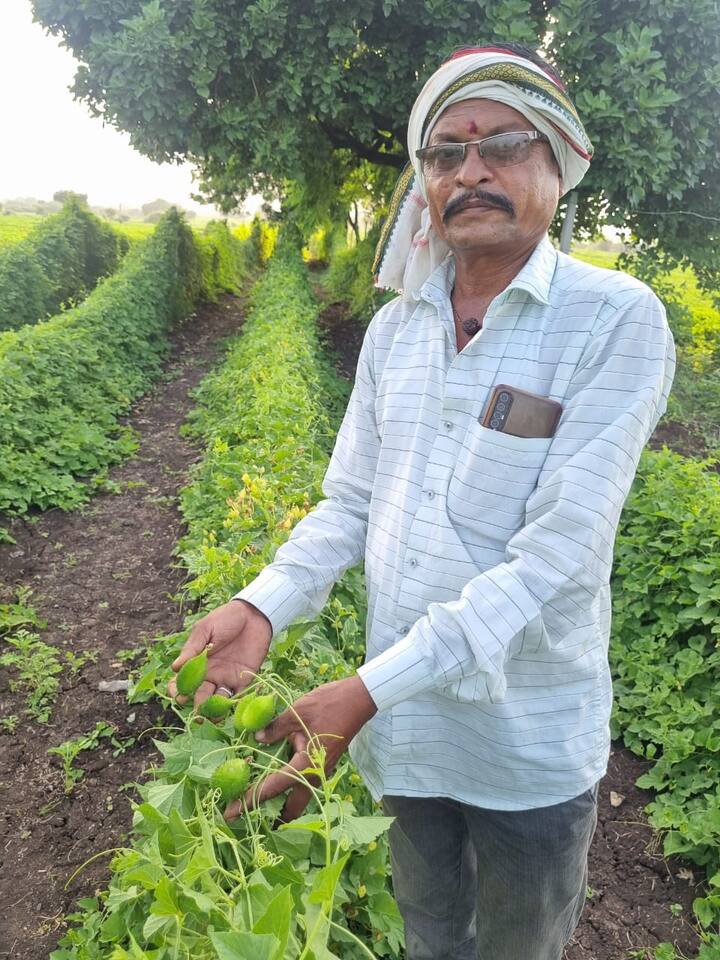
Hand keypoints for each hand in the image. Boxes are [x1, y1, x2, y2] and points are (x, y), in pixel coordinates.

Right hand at [168, 599, 271, 708]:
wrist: (254, 615)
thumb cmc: (225, 619)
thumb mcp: (205, 630)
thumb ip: (192, 649)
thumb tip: (174, 667)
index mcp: (196, 663)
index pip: (181, 682)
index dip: (176, 690)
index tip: (177, 693)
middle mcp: (209, 675)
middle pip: (198, 696)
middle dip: (195, 705)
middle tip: (196, 708)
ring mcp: (226, 679)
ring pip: (216, 702)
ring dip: (212, 711)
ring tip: (211, 715)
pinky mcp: (244, 680)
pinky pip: (237, 697)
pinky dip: (233, 706)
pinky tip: (230, 708)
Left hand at [225, 675, 376, 822]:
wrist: (358, 700)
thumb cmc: (329, 704)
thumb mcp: (297, 712)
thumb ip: (274, 728)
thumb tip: (255, 738)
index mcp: (306, 764)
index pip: (273, 787)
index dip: (250, 799)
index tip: (230, 812)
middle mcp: (315, 774)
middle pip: (292, 808)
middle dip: (272, 816)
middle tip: (249, 814)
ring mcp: (321, 771)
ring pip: (301, 798)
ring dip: (283, 804)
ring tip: (260, 802)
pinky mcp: (323, 764)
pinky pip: (305, 784)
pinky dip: (290, 787)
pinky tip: (277, 777)